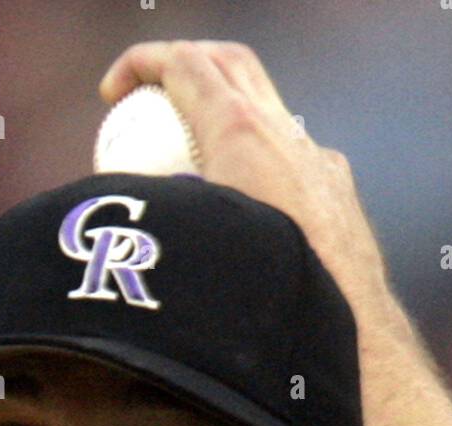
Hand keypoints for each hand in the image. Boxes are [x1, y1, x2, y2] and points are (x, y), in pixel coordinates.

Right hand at [98, 40, 389, 307]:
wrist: (345, 335)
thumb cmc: (258, 301)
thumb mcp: (183, 250)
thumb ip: (145, 216)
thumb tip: (106, 212)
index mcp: (242, 134)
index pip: (184, 64)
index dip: (141, 64)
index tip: (112, 92)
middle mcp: (286, 136)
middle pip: (230, 65)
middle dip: (185, 64)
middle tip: (151, 94)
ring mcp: (318, 159)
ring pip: (268, 110)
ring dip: (227, 113)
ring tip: (196, 154)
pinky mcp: (339, 190)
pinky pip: (296, 156)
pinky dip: (262, 159)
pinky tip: (248, 203)